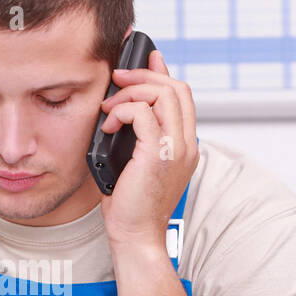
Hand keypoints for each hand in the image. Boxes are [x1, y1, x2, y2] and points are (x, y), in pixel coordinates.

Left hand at [96, 48, 198, 255]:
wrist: (135, 237)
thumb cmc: (131, 206)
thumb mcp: (136, 163)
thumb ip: (138, 137)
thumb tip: (123, 110)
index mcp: (185, 146)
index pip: (182, 96)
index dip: (163, 72)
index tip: (146, 58)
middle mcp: (187, 144)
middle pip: (176, 87)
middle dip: (144, 74)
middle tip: (118, 77)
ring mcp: (177, 149)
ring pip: (164, 93)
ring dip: (131, 91)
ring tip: (109, 107)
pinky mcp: (159, 154)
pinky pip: (142, 113)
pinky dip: (121, 111)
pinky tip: (108, 125)